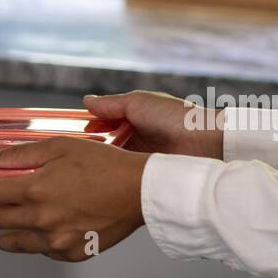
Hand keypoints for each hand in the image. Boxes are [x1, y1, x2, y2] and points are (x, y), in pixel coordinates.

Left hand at [0, 137, 150, 260]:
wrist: (141, 192)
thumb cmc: (104, 164)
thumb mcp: (60, 146)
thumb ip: (21, 154)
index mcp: (36, 189)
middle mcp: (42, 218)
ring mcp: (56, 239)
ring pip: (15, 241)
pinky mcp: (71, 252)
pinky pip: (41, 248)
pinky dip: (32, 239)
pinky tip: (30, 230)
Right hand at [84, 90, 223, 158]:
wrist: (204, 143)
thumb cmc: (174, 117)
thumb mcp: (137, 103)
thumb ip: (110, 104)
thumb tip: (86, 101)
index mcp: (135, 115)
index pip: (105, 120)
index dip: (90, 126)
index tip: (73, 133)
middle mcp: (137, 134)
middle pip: (107, 140)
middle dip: (93, 145)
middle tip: (76, 152)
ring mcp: (143, 153)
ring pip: (114, 156)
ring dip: (103, 159)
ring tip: (84, 165)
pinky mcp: (147, 170)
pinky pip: (125, 170)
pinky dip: (115, 171)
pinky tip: (102, 175)